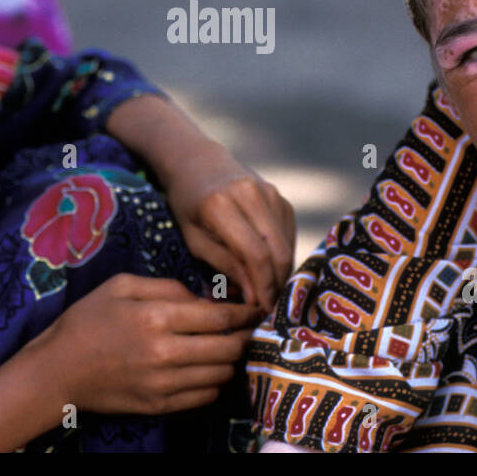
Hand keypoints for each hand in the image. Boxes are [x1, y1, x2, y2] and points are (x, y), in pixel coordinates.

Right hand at [35, 273, 263, 415]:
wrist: (58, 370)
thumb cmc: (88, 320)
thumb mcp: (122, 286)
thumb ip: (167, 287)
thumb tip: (204, 298)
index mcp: (155, 317)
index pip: (219, 317)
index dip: (245, 313)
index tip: (256, 309)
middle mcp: (164, 353)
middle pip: (228, 348)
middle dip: (244, 337)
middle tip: (249, 329)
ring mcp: (163, 384)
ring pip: (220, 374)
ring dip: (230, 360)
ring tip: (228, 347)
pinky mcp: (159, 406)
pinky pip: (204, 397)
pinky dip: (213, 382)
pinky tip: (207, 369)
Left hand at [163, 144, 295, 312]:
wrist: (199, 163)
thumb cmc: (188, 206)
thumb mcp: (194, 240)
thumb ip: (224, 266)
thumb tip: (254, 298)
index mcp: (221, 206)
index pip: (255, 255)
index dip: (263, 287)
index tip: (262, 312)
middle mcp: (251, 195)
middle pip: (278, 252)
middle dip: (276, 286)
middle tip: (269, 311)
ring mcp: (270, 192)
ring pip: (287, 245)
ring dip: (281, 274)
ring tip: (266, 292)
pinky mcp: (279, 196)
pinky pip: (288, 234)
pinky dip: (281, 256)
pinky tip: (268, 269)